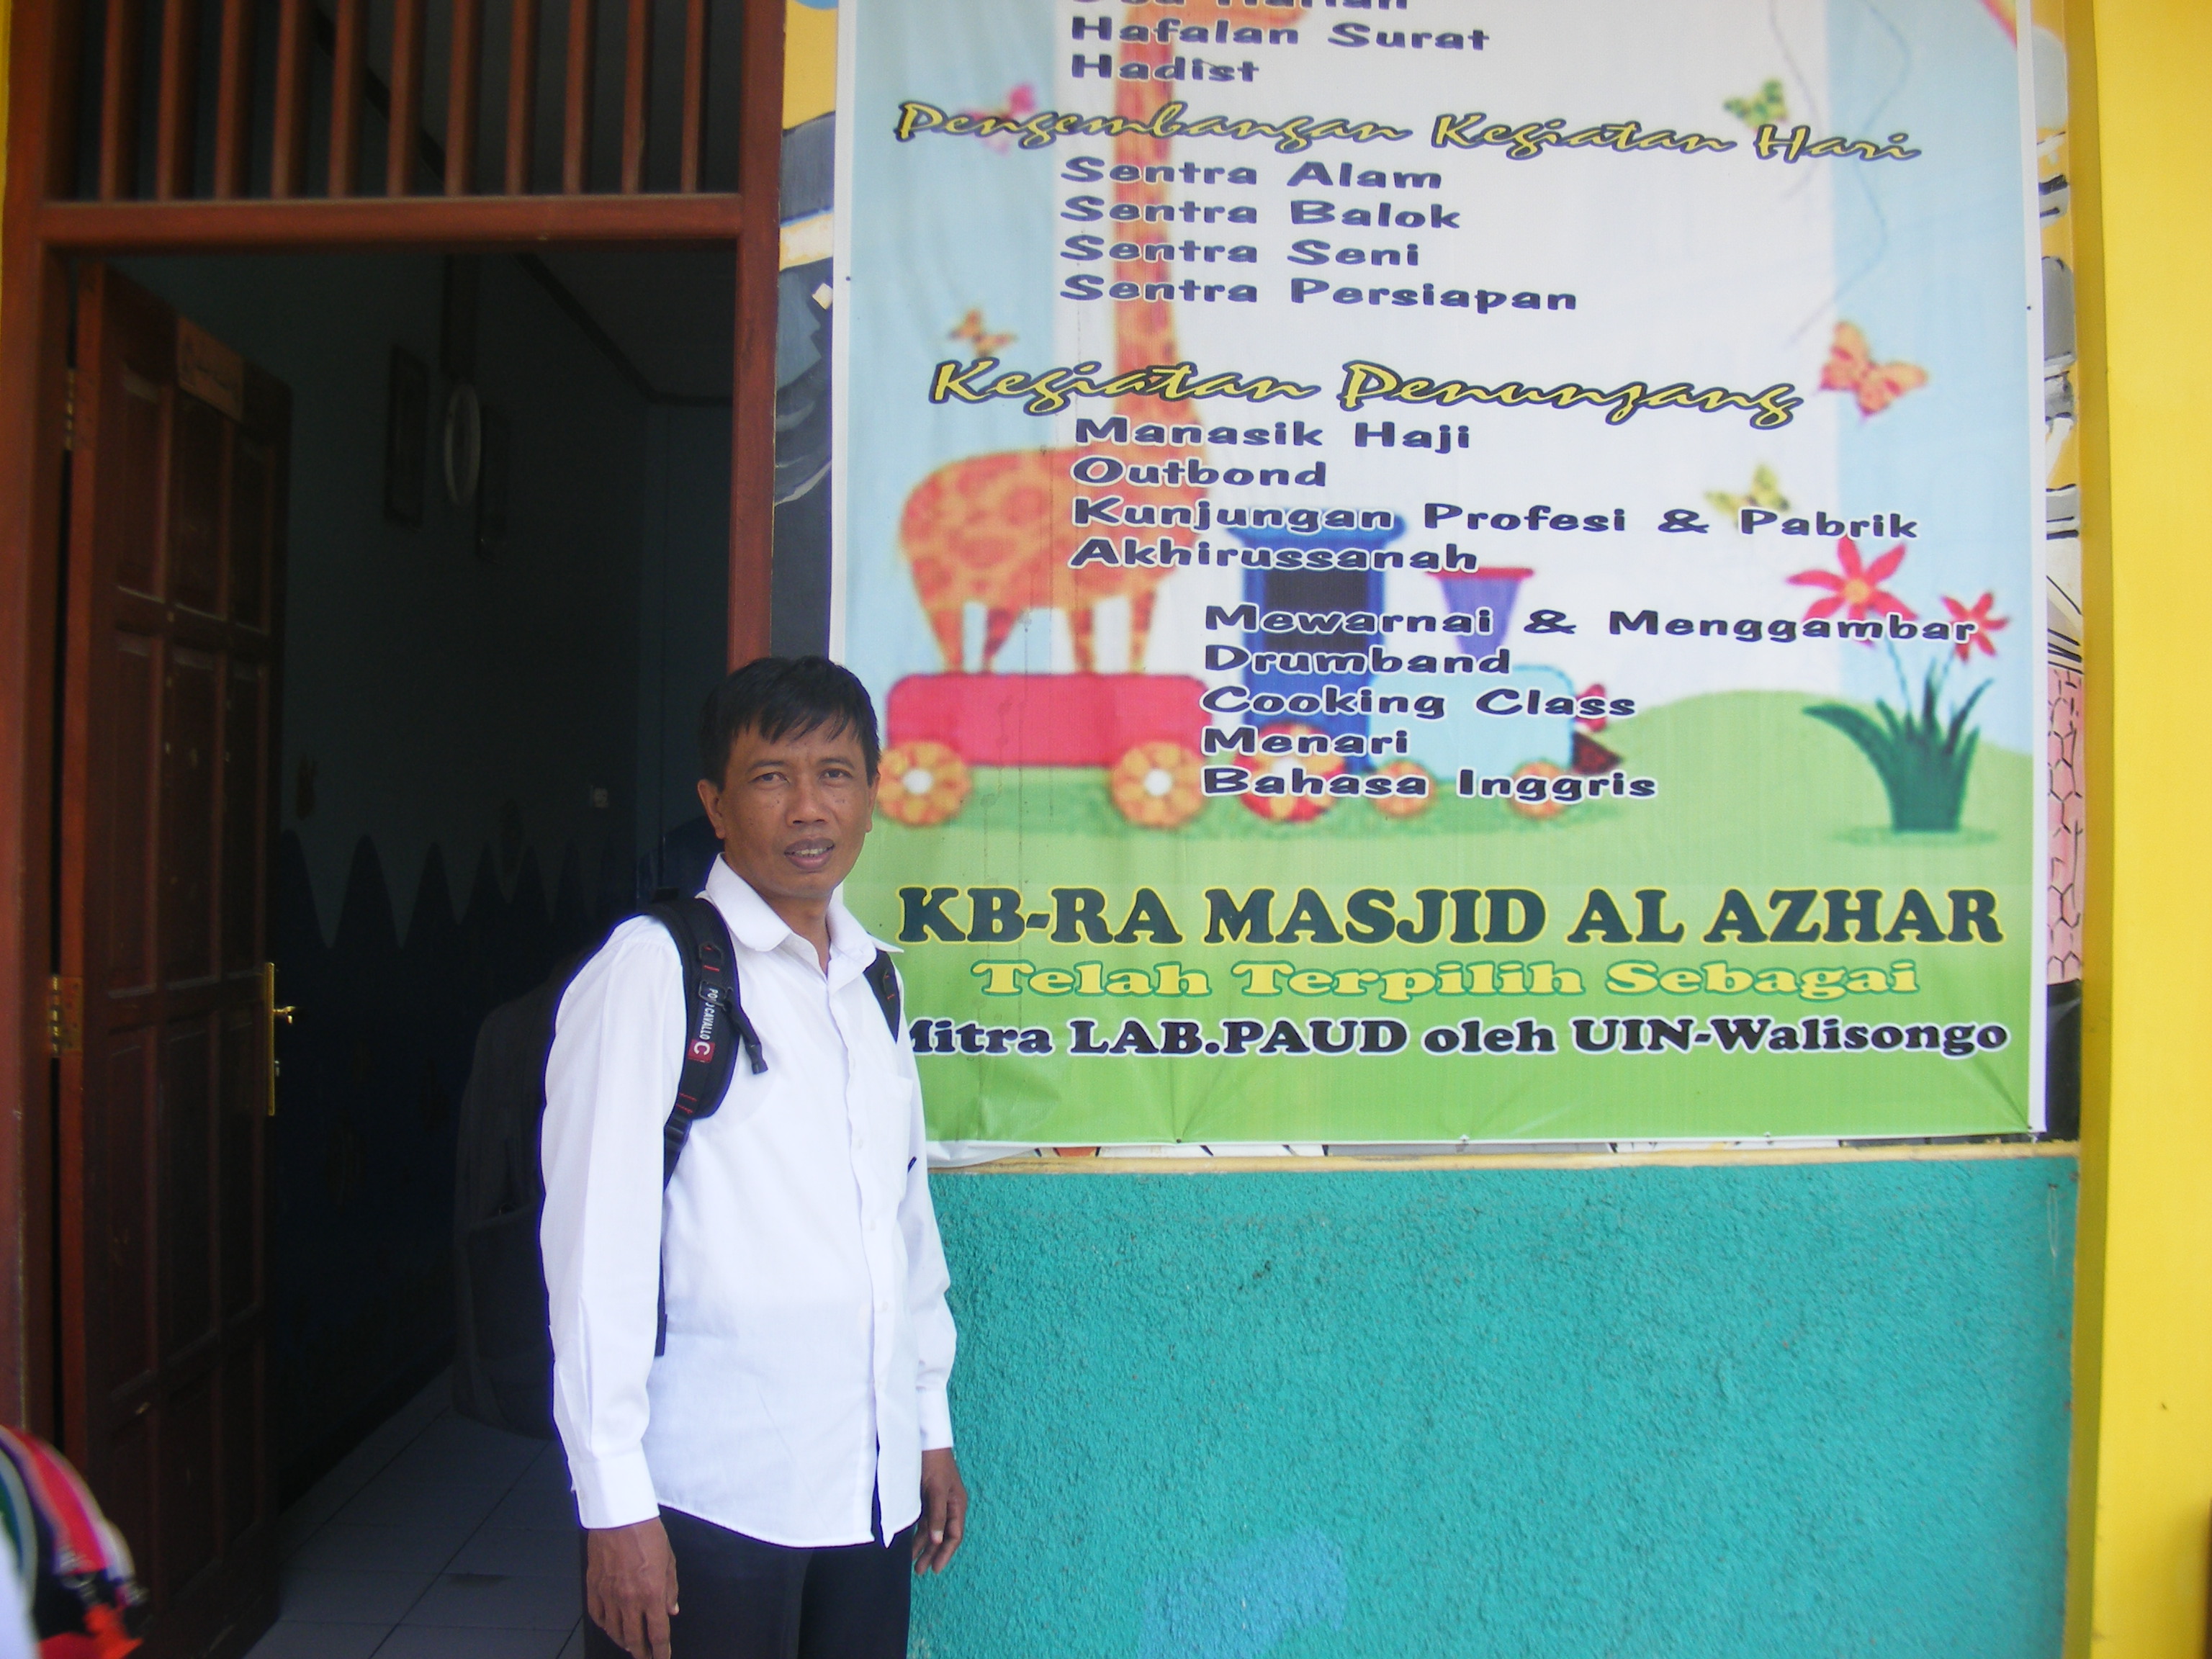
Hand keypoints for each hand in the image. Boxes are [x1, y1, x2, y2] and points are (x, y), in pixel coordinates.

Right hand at [586, 1517, 679, 1658]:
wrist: (619, 1516)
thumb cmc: (646, 1533)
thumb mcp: (669, 1561)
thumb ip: (670, 1589)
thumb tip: (671, 1610)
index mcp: (651, 1593)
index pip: (657, 1633)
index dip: (661, 1651)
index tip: (662, 1658)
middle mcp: (629, 1599)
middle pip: (633, 1639)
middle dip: (640, 1653)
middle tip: (644, 1657)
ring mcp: (609, 1595)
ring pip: (614, 1631)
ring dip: (622, 1641)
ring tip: (629, 1644)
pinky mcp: (594, 1587)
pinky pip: (597, 1615)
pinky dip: (604, 1625)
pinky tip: (610, 1626)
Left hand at [913, 1448, 967, 1573]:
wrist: (924, 1441)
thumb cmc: (935, 1462)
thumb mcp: (937, 1489)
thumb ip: (937, 1515)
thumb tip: (937, 1540)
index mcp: (957, 1504)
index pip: (955, 1535)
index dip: (946, 1553)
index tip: (935, 1568)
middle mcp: (949, 1506)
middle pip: (943, 1536)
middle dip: (933, 1554)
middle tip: (921, 1571)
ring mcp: (937, 1503)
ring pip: (931, 1531)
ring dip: (923, 1547)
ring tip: (913, 1564)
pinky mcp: (926, 1498)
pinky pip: (923, 1522)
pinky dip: (917, 1534)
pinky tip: (909, 1545)